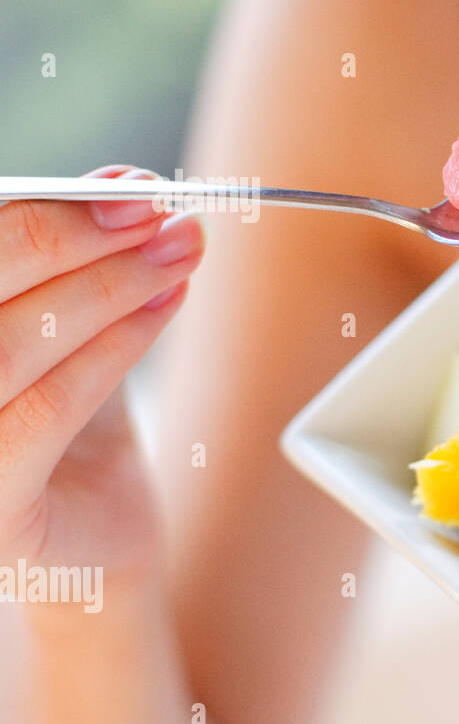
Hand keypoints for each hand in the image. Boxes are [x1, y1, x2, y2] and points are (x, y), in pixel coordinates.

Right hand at [0, 165, 204, 573]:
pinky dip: (110, 351)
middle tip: (160, 216)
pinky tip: (160, 312)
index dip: (38, 209)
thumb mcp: (61, 332)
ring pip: (7, 344)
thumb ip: (73, 267)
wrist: (96, 539)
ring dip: (106, 289)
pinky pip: (43, 410)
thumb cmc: (66, 425)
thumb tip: (124, 184)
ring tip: (177, 258)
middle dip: (73, 238)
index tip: (128, 187)